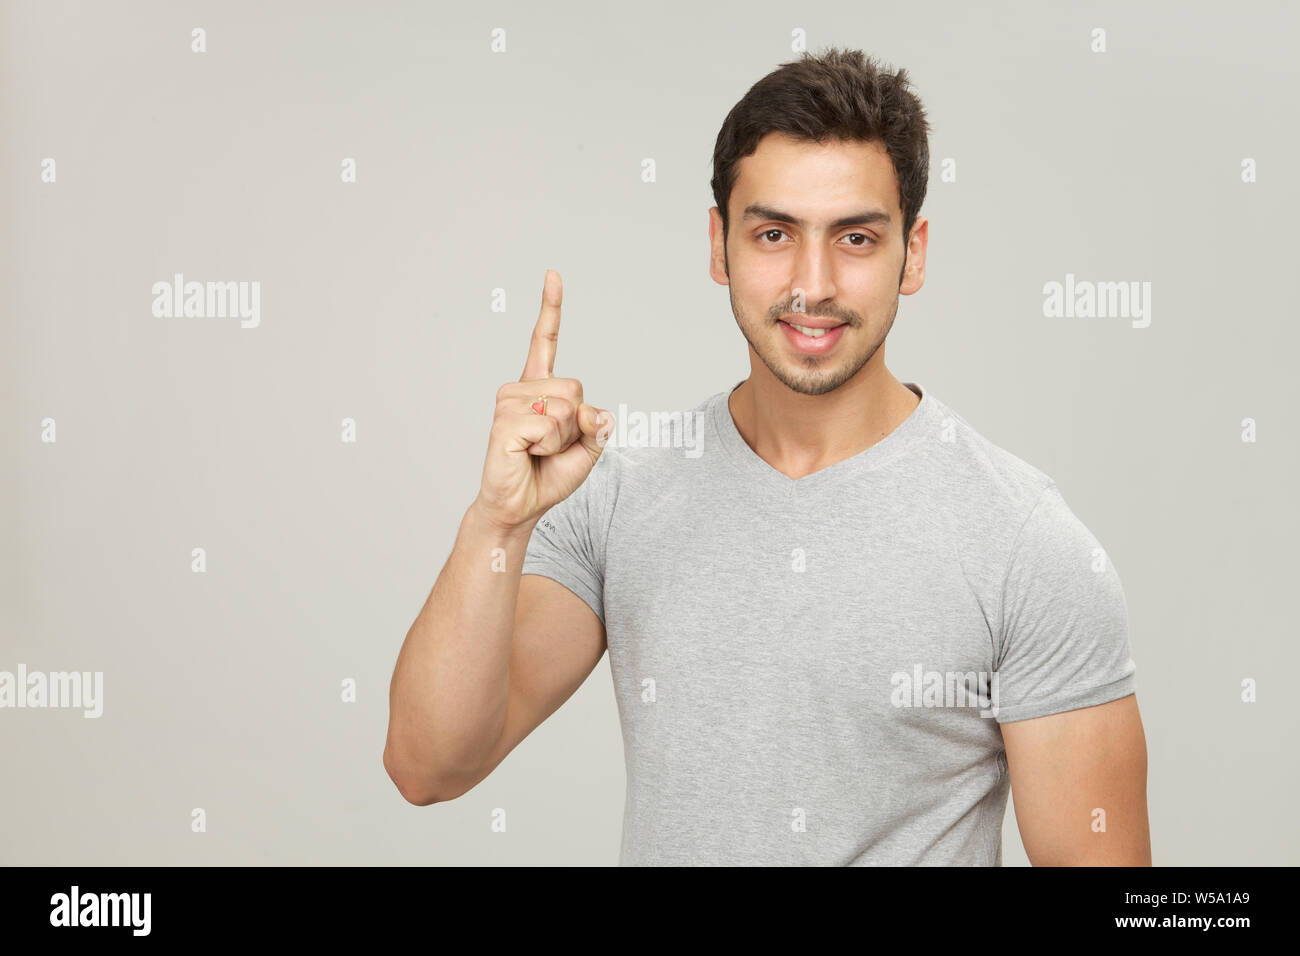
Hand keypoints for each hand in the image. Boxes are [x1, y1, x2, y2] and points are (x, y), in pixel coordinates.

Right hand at [474, 270, 611, 533]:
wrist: (520, 506)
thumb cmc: (548, 475)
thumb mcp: (587, 449)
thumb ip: (596, 426)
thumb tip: (592, 411)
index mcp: (539, 388)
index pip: (545, 341)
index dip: (550, 308)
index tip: (552, 275)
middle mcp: (520, 388)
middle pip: (576, 389)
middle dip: (577, 425)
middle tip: (551, 446)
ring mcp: (508, 403)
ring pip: (566, 408)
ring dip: (563, 438)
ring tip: (538, 451)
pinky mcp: (504, 422)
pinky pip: (549, 425)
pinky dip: (550, 446)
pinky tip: (529, 454)